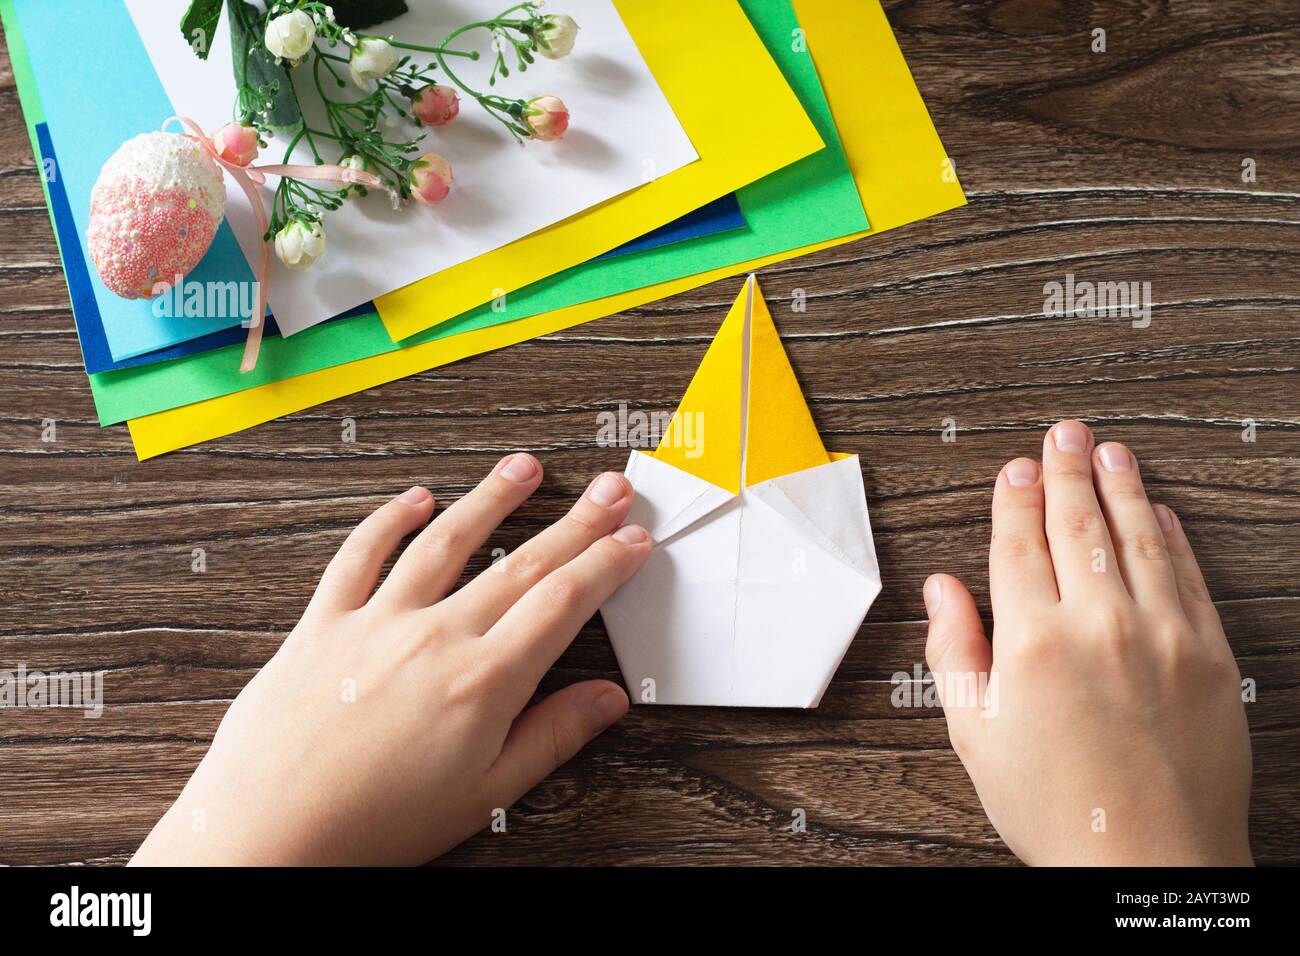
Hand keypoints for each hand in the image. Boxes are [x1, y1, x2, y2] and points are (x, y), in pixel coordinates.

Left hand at [131, 455, 650, 865]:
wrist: (267, 834)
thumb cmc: (374, 826)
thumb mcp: (483, 795)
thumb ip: (551, 738)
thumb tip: (607, 701)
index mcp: (482, 682)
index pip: (563, 602)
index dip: (607, 564)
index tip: (633, 539)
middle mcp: (434, 637)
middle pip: (522, 562)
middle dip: (578, 520)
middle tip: (612, 487)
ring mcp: (376, 622)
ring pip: (445, 541)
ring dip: (491, 499)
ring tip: (524, 468)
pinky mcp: (323, 623)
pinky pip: (359, 556)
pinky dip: (388, 520)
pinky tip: (413, 499)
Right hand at [924, 420, 1251, 865]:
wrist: (1148, 864)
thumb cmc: (1055, 807)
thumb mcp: (975, 734)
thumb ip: (952, 650)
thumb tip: (941, 589)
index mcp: (1032, 642)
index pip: (1019, 542)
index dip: (1015, 496)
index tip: (1015, 468)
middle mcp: (1099, 626)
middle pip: (1077, 524)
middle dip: (1067, 469)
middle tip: (1064, 432)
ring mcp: (1163, 636)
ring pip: (1137, 537)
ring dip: (1123, 486)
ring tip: (1112, 451)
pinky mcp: (1211, 657)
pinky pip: (1189, 577)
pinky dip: (1173, 537)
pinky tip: (1161, 513)